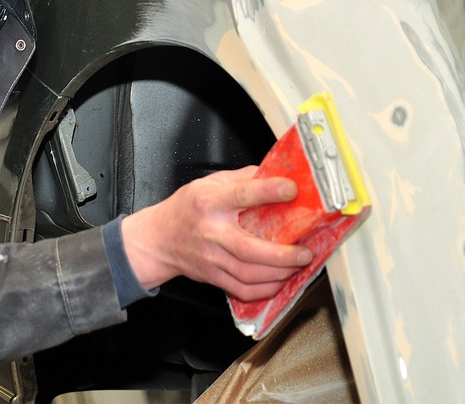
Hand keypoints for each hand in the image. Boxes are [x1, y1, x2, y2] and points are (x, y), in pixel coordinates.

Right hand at [120, 166, 312, 301]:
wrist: (158, 239)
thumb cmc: (185, 209)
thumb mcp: (208, 183)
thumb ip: (241, 179)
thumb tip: (273, 175)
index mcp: (210, 202)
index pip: (242, 194)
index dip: (269, 191)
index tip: (291, 189)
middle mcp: (211, 231)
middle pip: (250, 248)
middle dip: (283, 254)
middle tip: (305, 251)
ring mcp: (212, 258)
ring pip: (249, 273)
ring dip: (280, 273)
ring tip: (299, 265)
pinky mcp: (213, 277)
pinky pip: (243, 290)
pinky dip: (266, 289)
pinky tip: (280, 281)